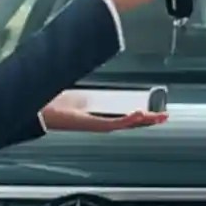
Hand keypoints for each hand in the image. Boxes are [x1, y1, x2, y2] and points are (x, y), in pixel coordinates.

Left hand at [41, 91, 167, 131]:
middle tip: (164, 117)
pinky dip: (127, 119)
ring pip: (126, 125)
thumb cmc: (55, 104)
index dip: (140, 115)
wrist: (41, 111)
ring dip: (143, 120)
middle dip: (148, 120)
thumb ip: (87, 93)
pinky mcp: (92, 125)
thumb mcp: (77, 95)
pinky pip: (114, 123)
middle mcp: (100, 123)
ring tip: (157, 117)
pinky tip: (138, 114)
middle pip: (130, 123)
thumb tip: (93, 80)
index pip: (124, 117)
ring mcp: (98, 125)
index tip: (155, 112)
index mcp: (98, 116)